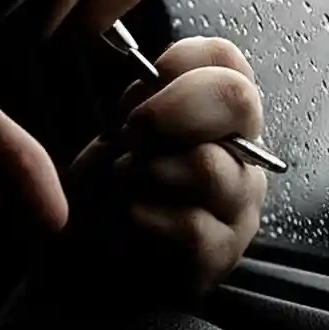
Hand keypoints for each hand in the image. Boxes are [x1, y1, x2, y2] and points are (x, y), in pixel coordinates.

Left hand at [20, 37, 268, 308]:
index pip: (225, 59)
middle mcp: (239, 150)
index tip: (143, 85)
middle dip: (169, 109)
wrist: (89, 269)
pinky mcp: (223, 252)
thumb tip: (150, 78)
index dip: (179, 62)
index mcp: (215, 111)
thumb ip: (141, 99)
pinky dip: (146, 219)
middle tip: (131, 133)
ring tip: (124, 186)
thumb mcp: (116, 132)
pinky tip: (129, 220)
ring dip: (148, 171)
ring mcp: (238, 202)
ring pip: (210, 166)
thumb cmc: (106, 195)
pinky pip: (191, 226)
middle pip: (237, 98)